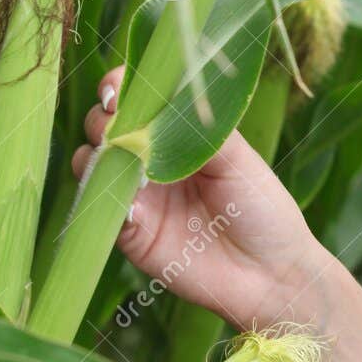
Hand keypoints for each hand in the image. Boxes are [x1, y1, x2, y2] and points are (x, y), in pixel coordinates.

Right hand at [74, 66, 340, 332]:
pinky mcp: (130, 234)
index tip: (117, 88)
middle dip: (102, 121)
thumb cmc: (263, 209)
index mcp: (179, 135)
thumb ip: (200, 131)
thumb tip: (160, 104)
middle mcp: (151, 161)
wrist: (269, 273)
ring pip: (92, 166)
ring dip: (95, 159)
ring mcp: (137, 196)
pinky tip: (133, 207)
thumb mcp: (238, 160)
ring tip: (122, 163)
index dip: (120, 89)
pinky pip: (100, 212)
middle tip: (117, 128)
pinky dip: (105, 203)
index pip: (138, 101)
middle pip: (104, 128)